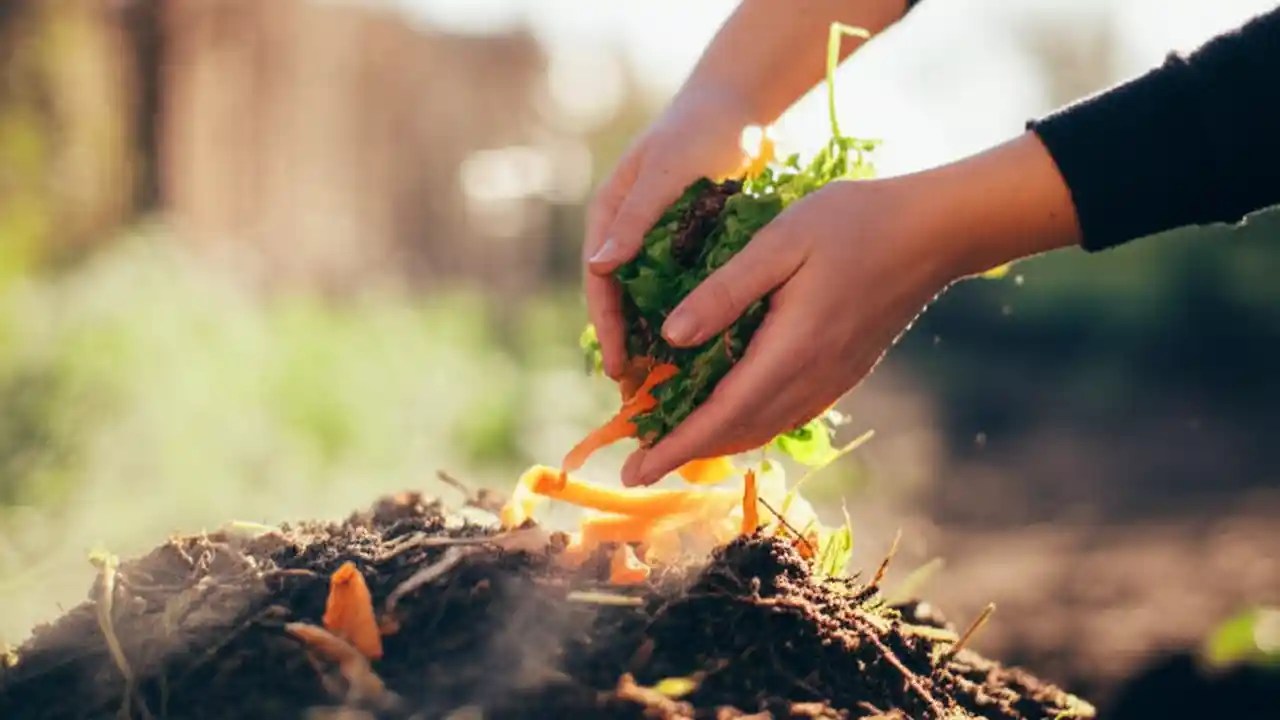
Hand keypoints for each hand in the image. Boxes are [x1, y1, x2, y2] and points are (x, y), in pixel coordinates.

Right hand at [584, 89, 755, 377]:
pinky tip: (701, 357)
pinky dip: (686, 326)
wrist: (735, 108)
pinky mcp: (686, 252)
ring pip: (650, 307)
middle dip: (630, 352)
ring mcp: (656, 247)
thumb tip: (598, 267)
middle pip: (621, 307)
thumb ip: (636, 217)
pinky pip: (680, 297)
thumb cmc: (696, 133)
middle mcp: (627, 238)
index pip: (600, 287)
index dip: (608, 331)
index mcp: (609, 220)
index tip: (620, 370)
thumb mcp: (666, 172)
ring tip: (668, 391)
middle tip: (641, 399)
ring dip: (656, 347)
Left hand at [620, 133, 1082, 485]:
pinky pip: (786, 414)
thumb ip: (725, 290)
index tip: (634, 472)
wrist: (933, 232)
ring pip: (763, 428)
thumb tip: (670, 337)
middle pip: (739, 433)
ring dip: (717, 440)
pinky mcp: (845, 372)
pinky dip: (748, 424)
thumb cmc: (853, 221)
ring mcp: (833, 380)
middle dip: (686, 452)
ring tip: (673, 442)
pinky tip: (729, 413)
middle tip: (639, 462)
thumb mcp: (780, 242)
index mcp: (792, 349)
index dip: (674, 447)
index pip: (721, 415)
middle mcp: (813, 377)